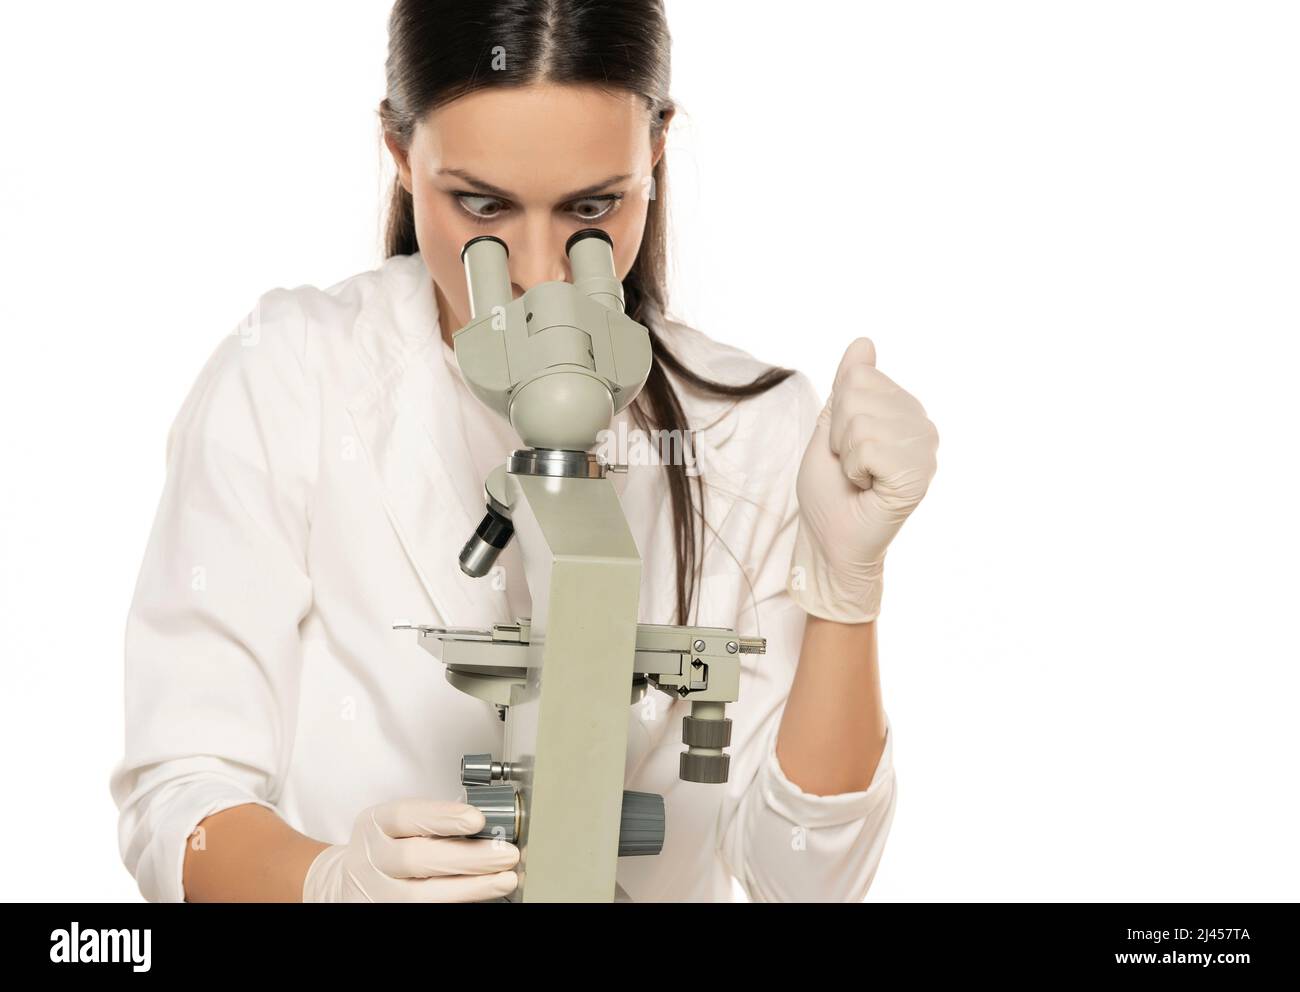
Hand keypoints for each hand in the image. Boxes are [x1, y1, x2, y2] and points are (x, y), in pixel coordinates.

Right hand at [302, 797, 519, 902]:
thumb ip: (431, 821)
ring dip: (470, 888)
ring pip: (421, 895)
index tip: (478, 819)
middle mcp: (369, 859)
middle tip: (506, 853)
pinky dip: (456, 904)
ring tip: (505, 880)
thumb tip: (486, 824)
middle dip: (467, 857)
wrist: (346, 882)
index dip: (442, 817)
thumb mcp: (397, 825)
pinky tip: (482, 898)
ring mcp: (374, 892)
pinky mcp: (383, 912)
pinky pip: (423, 910)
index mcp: (374, 825)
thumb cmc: (386, 846)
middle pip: (417, 858)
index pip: (405, 816)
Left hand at [787, 337, 938, 623]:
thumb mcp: (829, 427)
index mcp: (903, 410)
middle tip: (850, 466)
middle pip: (859, 392)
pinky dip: (854, 470)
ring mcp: (924, 449)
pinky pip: (869, 447)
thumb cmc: (829, 492)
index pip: (859, 375)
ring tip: (859, 478)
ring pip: (862, 419)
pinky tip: (868, 489)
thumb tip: (864, 342)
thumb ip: (848, 385)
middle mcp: (921, 425)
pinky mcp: (918, 474)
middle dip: (838, 432)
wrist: (830, 542)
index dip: (836, 412)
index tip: (843, 446)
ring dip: (845, 454)